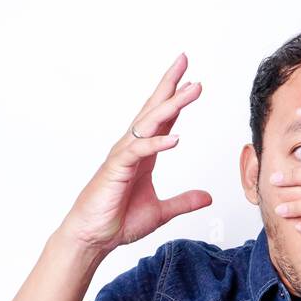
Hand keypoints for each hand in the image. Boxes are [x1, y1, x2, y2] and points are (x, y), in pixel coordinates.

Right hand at [55, 53, 211, 257]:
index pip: (162, 119)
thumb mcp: (161, 211)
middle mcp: (133, 149)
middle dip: (170, 85)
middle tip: (185, 62)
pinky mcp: (116, 170)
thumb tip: (207, 197)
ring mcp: (123, 157)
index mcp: (144, 155)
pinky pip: (139, 151)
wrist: (93, 238)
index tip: (192, 80)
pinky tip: (175, 138)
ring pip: (149, 123)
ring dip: (171, 105)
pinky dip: (156, 143)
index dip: (176, 98)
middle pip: (154, 109)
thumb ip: (184, 202)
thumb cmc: (117, 221)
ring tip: (191, 89)